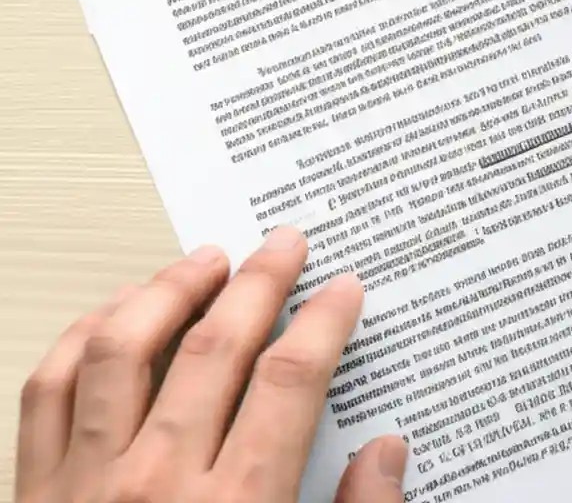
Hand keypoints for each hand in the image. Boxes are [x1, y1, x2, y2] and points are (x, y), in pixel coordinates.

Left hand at [16, 227, 405, 502]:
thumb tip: (387, 452)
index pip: (292, 381)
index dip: (324, 322)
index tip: (344, 289)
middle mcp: (158, 483)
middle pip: (216, 346)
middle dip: (259, 283)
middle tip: (285, 244)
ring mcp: (86, 483)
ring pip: (123, 347)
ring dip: (169, 289)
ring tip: (205, 259)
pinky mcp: (33, 494)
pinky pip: (47, 389)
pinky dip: (82, 336)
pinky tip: (113, 314)